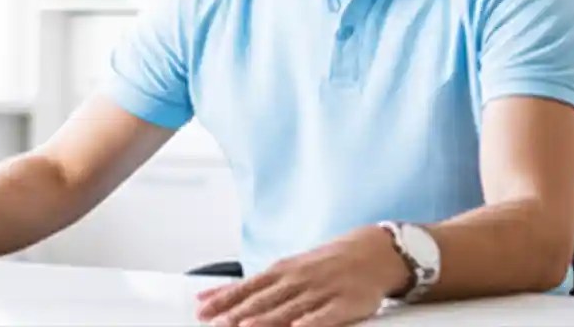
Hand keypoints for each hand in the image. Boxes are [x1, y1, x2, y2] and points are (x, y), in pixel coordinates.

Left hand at [194, 226, 409, 326]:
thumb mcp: (285, 269)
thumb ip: (251, 286)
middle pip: (264, 300)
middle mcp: (297, 280)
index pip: (247, 287)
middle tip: (217, 324)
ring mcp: (321, 291)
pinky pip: (325, 316)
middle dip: (238, 313)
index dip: (224, 300)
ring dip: (266, 319)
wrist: (371, 252)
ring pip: (289, 309)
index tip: (202, 310)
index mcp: (281, 272)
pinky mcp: (345, 304)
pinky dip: (311, 323)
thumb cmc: (323, 265)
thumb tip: (211, 296)